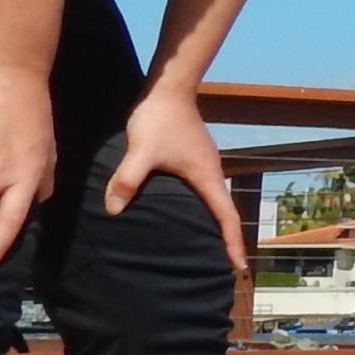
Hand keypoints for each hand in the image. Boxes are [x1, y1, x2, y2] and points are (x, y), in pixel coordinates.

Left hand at [103, 81, 245, 261]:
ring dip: (216, 222)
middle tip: (228, 264)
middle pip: (226, 212)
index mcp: (206, 177)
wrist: (168, 88)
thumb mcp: (141, 152)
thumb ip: (127, 180)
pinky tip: (187, 210)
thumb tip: (113, 210)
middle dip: (228, 238)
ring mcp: (205, 163)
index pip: (227, 217)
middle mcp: (212, 172)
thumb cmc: (158, 119)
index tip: (240, 267)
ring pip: (215, 199)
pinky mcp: (195, 156)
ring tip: (209, 243)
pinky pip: (204, 188)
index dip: (234, 243)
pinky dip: (203, 205)